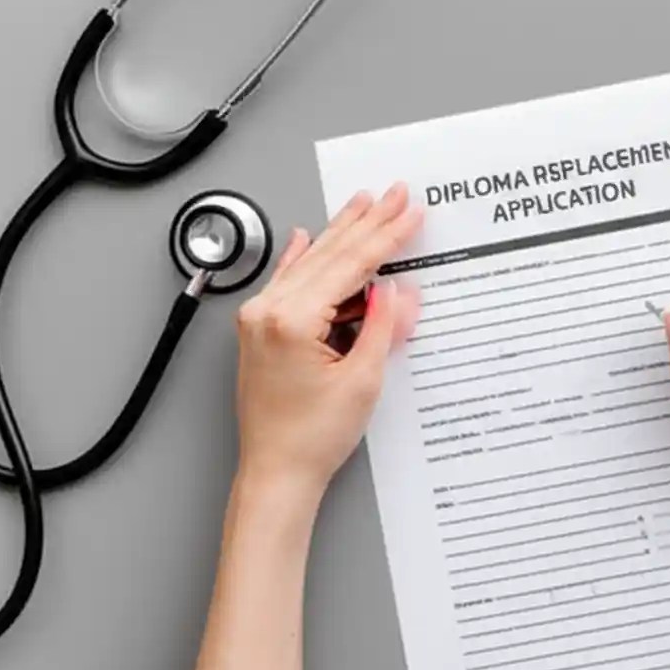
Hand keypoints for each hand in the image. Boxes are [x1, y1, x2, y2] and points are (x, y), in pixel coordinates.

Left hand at [234, 185, 422, 491]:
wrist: (277, 474)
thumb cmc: (311, 438)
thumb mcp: (363, 380)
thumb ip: (382, 327)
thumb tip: (399, 290)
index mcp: (292, 319)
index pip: (351, 265)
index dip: (387, 236)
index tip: (410, 213)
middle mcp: (268, 312)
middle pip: (328, 254)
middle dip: (366, 223)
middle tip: (395, 195)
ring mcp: (259, 319)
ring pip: (309, 263)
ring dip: (340, 234)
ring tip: (365, 205)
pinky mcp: (260, 331)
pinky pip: (286, 282)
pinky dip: (304, 259)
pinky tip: (307, 237)